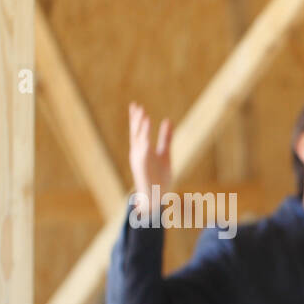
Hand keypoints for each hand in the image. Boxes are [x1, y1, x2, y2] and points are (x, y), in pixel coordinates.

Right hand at [128, 102, 172, 218]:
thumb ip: (166, 138)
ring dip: (140, 126)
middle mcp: (137, 153)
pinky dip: (145, 138)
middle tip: (136, 105)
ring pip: (138, 139)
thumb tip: (168, 121)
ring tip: (143, 113)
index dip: (136, 119)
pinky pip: (144, 149)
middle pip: (135, 132)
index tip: (136, 106)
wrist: (155, 197)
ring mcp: (139, 159)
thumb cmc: (159, 177)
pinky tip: (148, 131)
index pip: (137, 131)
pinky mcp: (143, 165)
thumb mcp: (165, 154)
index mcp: (141, 150)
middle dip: (136, 119)